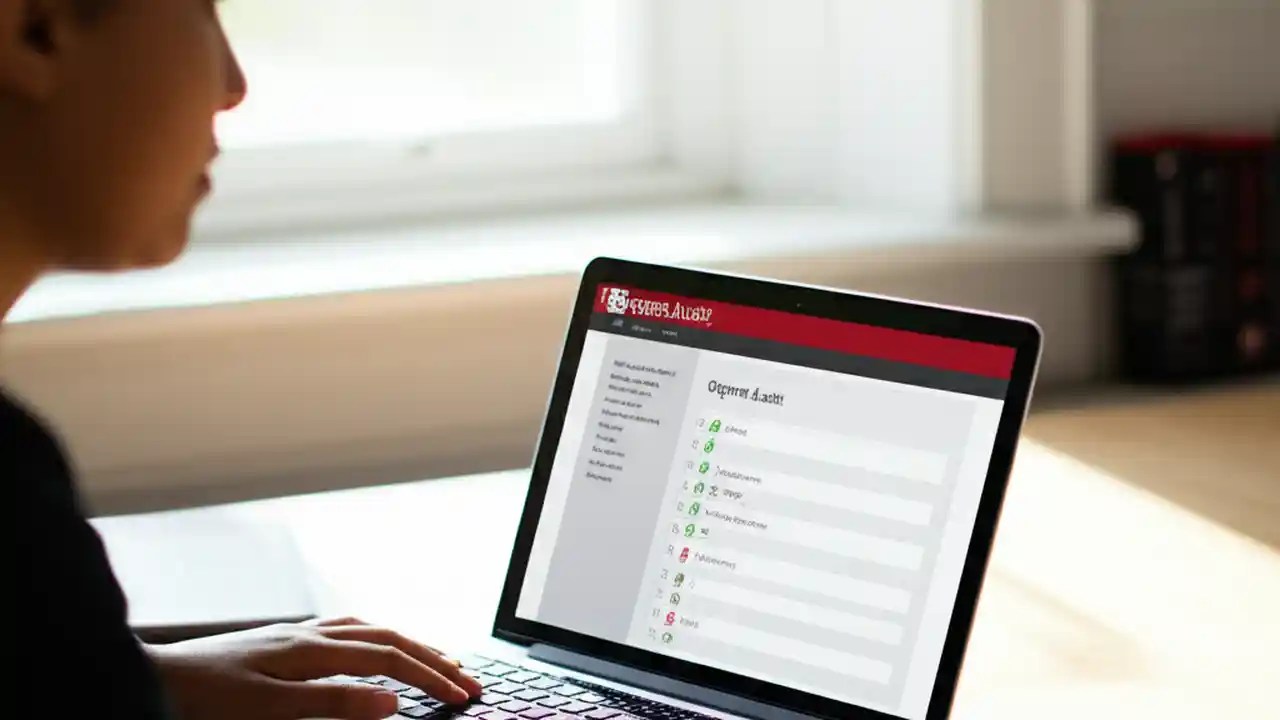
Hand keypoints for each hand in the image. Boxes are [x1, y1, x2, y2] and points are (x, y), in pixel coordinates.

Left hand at [146, 616, 482, 719]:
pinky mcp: (281, 641)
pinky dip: (375, 636)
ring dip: (410, 642)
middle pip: (389, 637)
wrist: (151, 678)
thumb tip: (392, 702)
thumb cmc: (204, 698)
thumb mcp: (269, 710)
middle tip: (469, 680)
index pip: (389, 659)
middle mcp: (309, 634)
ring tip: (438, 658)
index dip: (431, 678)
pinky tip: (375, 645)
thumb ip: (333, 703)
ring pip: (369, 629)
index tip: (464, 697)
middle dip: (433, 657)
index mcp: (311, 649)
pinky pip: (344, 629)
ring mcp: (295, 633)